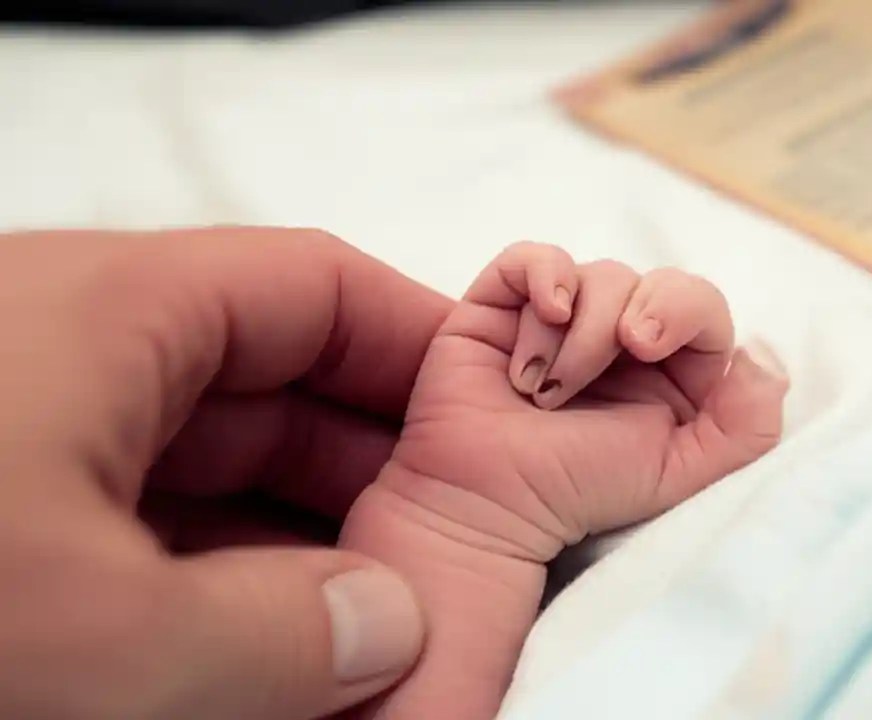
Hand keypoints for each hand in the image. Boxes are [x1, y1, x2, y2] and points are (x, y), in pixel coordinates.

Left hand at [0, 228, 453, 719]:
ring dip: (287, 535)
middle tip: (439, 553)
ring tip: (357, 620)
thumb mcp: (96, 637)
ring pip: (202, 459)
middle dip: (367, 468)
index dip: (423, 348)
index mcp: (103, 311)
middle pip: (269, 379)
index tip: (494, 422)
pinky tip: (248, 646)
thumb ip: (279, 633)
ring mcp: (21, 424)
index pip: (317, 288)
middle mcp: (62, 344)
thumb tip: (384, 627)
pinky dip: (203, 572)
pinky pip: (130, 515)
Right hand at [340, 242, 788, 718]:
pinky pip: (532, 257)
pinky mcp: (504, 306)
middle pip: (648, 280)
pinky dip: (542, 273)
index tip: (648, 344)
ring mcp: (561, 320)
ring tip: (545, 393)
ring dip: (575, 333)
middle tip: (610, 356)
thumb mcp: (682, 472)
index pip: (700, 308)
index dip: (683, 307)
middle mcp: (619, 339)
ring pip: (594, 274)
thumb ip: (745, 427)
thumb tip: (765, 359)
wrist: (488, 506)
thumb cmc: (580, 492)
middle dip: (629, 312)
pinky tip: (541, 313)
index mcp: (669, 372)